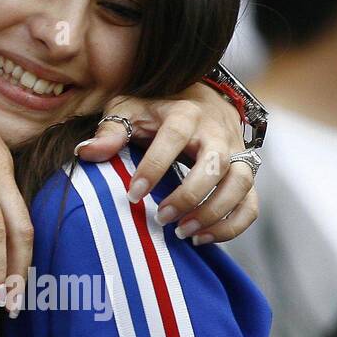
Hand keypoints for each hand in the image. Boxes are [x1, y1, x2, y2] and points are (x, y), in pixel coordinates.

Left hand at [76, 83, 258, 243]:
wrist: (200, 99)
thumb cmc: (156, 108)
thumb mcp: (129, 109)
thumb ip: (110, 131)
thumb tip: (85, 152)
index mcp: (185, 113)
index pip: (173, 138)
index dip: (154, 167)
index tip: (133, 194)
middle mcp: (217, 132)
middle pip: (215, 164)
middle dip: (190, 195)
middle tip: (162, 218)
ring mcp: (237, 153)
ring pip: (240, 184)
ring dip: (214, 213)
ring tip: (182, 232)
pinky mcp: (246, 173)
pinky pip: (251, 203)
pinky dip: (233, 225)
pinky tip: (202, 238)